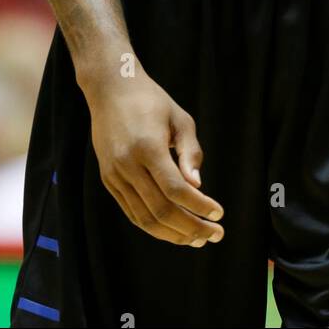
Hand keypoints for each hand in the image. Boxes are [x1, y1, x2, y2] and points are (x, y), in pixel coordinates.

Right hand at [87, 73, 224, 245]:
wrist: (110, 89)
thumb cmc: (151, 101)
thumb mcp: (180, 118)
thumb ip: (190, 152)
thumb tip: (197, 186)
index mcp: (147, 147)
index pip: (176, 190)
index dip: (199, 206)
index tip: (219, 213)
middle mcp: (128, 165)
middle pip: (161, 210)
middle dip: (191, 227)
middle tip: (215, 234)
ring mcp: (115, 175)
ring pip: (145, 218)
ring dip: (173, 234)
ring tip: (197, 239)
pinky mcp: (109, 180)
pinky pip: (132, 212)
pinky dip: (154, 226)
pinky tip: (173, 230)